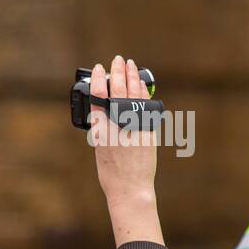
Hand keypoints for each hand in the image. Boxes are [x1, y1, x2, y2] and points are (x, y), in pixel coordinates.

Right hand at [89, 56, 163, 246]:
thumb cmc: (111, 172)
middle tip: (118, 60)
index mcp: (102, 128)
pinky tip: (140, 84)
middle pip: (118, 89)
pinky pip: (146, 105)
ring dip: (132, 77)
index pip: (99, 95)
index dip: (99, 78)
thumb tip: (106, 107)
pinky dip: (142, 92)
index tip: (99, 68)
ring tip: (130, 65)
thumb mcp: (99, 146)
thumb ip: (102, 125)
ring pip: (135, 94)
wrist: (130, 188)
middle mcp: (119, 124)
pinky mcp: (149, 129)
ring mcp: (136, 125)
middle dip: (118, 71)